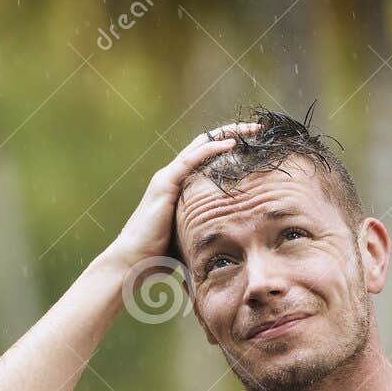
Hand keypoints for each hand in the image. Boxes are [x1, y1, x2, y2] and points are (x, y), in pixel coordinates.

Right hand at [101, 122, 262, 273]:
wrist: (133, 262)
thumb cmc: (160, 256)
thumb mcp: (191, 235)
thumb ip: (207, 228)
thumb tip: (234, 241)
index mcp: (178, 185)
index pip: (205, 156)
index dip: (229, 145)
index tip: (254, 143)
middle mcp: (171, 176)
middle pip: (205, 143)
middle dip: (232, 132)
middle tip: (257, 128)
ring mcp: (167, 178)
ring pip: (200, 144)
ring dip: (228, 134)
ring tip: (251, 129)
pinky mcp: (164, 184)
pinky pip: (191, 160)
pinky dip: (212, 148)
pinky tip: (232, 144)